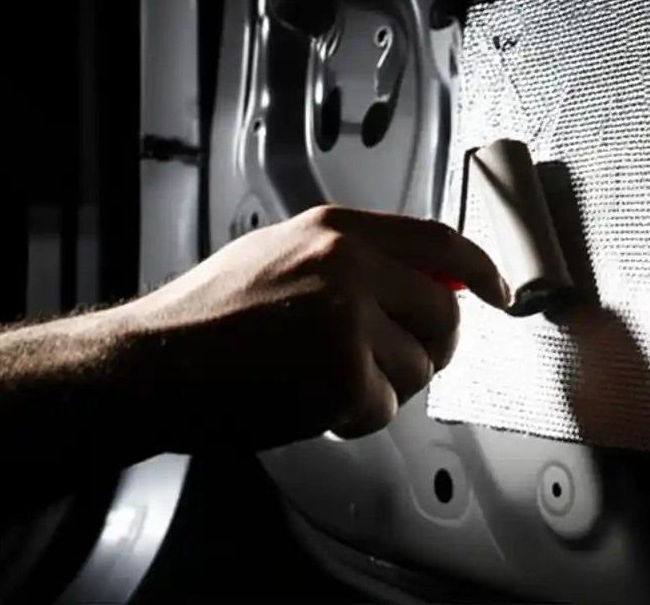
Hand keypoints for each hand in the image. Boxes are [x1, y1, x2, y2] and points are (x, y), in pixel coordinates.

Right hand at [126, 205, 509, 450]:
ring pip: (420, 366)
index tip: (498, 291)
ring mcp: (348, 317)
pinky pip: (385, 408)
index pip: (439, 240)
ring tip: (328, 382)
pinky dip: (356, 419)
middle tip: (399, 365)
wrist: (150, 365)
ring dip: (384, 388)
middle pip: (444, 312)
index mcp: (336, 230)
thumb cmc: (208, 318)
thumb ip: (354, 260)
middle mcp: (349, 264)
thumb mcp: (282, 255)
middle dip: (432, 349)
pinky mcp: (343, 372)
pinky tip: (312, 405)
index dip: (480, 268)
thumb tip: (424, 279)